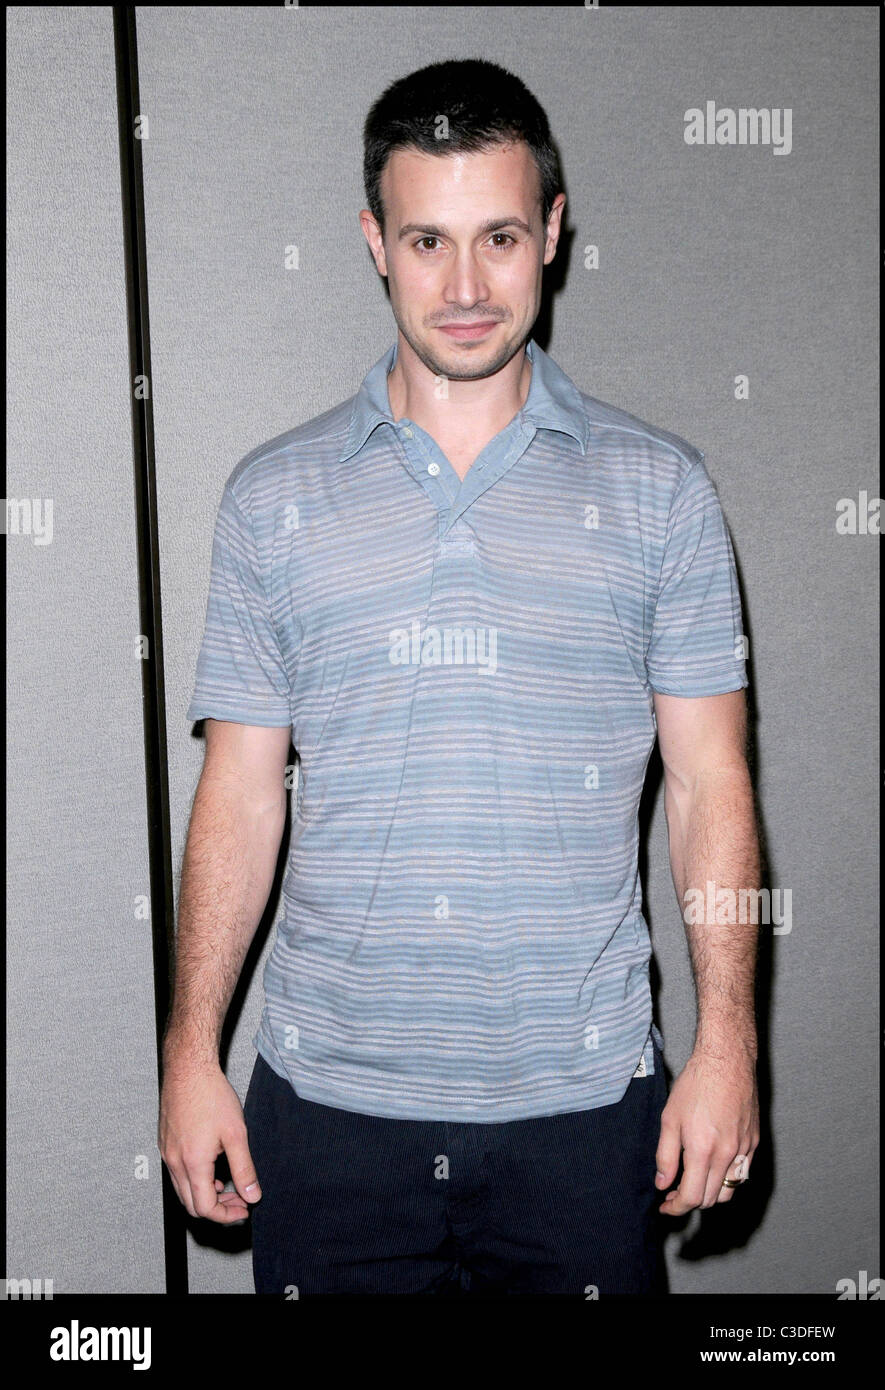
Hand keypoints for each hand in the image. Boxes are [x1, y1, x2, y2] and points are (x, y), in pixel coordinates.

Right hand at [158, 1056, 261, 1222]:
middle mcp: (175, 1162)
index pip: (205, 1208)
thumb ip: (244, 1168)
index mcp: (192, 1163)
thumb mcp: (236, 1133)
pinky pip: (177, 1173)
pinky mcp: (165, 1143)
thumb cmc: (210, 1095)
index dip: (226, 1215)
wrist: (188, 1069)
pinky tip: (211, 1167)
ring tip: (228, 1185)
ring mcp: (167, 1153)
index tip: (244, 1209)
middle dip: (217, 1209)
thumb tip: (252, 1195)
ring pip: (182, 1190)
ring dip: (204, 1194)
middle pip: (191, 1204)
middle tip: (239, 1201)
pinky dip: (194, 1180)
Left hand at [655, 1045, 758, 1214]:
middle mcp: (727, 1154)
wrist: (726, 1061)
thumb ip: (666, 1156)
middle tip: (674, 1192)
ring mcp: (744, 1149)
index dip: (676, 1207)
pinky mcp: (754, 1142)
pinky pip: (741, 1173)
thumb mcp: (670, 1118)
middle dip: (690, 1202)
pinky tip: (712, 1167)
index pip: (692, 1197)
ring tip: (693, 1182)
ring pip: (729, 1191)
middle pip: (711, 1199)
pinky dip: (726, 1180)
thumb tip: (663, 1183)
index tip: (665, 1205)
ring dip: (710, 1194)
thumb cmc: (696, 1084)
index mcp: (703, 1150)